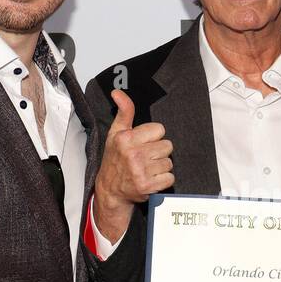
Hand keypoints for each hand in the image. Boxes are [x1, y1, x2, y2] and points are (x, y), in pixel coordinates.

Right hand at [93, 90, 173, 241]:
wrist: (110, 190)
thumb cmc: (115, 159)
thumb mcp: (116, 133)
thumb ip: (123, 112)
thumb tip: (117, 92)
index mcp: (126, 138)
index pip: (159, 129)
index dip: (153, 137)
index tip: (144, 144)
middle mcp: (133, 154)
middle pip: (167, 146)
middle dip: (159, 151)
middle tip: (146, 158)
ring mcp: (140, 171)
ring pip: (169, 162)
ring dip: (161, 166)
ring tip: (147, 168)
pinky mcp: (147, 186)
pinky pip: (170, 178)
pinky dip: (163, 180)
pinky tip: (151, 179)